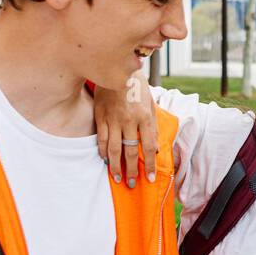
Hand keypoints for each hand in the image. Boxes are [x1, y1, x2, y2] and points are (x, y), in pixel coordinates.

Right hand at [93, 72, 157, 188]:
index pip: (148, 147)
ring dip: (116, 166)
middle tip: (133, 184)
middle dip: (132, 170)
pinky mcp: (101, 117)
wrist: (118, 70)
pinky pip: (101, 139)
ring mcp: (113, 120)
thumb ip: (152, 125)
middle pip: (131, 151)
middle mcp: (129, 121)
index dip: (149, 164)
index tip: (150, 178)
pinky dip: (103, 152)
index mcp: (145, 117)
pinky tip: (105, 161)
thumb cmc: (137, 87)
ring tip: (118, 178)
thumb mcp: (150, 103)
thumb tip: (154, 147)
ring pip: (114, 149)